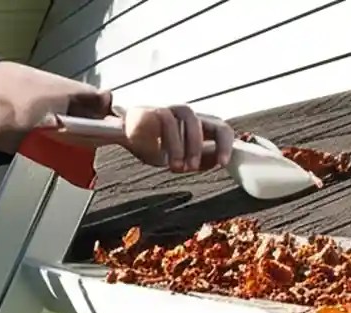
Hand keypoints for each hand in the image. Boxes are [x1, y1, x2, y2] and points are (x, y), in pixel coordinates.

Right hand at [119, 105, 233, 172]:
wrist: (123, 135)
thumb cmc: (153, 145)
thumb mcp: (179, 159)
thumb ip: (199, 161)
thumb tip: (215, 162)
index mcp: (199, 128)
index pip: (222, 131)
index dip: (227, 146)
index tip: (223, 164)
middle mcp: (189, 117)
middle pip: (215, 122)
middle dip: (213, 144)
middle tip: (202, 166)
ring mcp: (173, 110)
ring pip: (191, 119)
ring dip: (189, 145)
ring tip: (180, 166)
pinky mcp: (155, 109)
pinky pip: (167, 120)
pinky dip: (170, 140)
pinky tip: (164, 156)